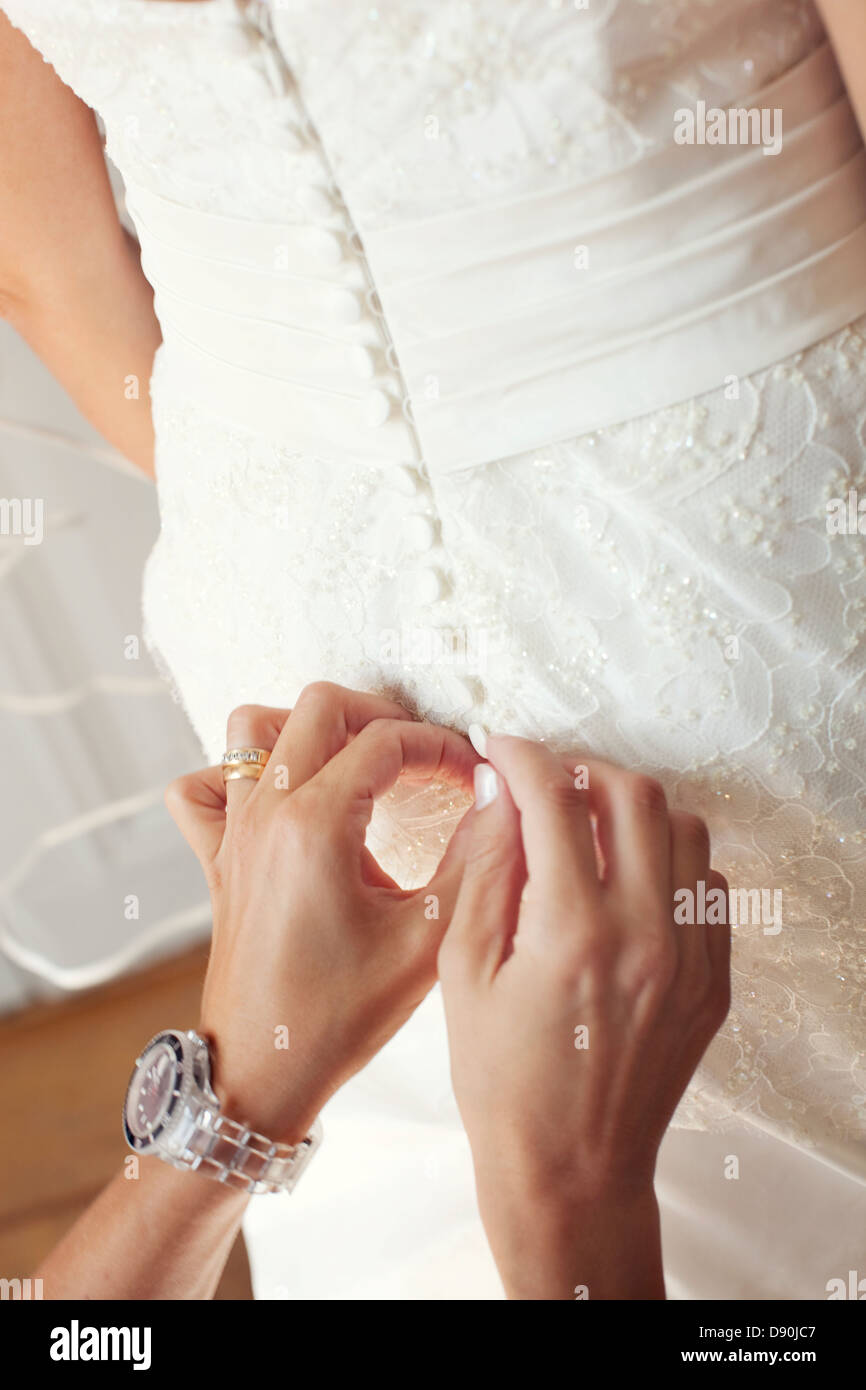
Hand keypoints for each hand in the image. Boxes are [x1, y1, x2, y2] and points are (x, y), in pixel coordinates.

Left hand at [165, 683, 477, 1144]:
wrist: (263, 1073)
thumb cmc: (338, 1018)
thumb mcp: (429, 942)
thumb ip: (475, 863)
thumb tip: (502, 802)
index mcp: (316, 825)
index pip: (387, 740)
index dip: (440, 747)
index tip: (470, 776)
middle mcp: (266, 814)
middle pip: (320, 707)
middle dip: (383, 718)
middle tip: (422, 758)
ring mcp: (234, 833)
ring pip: (253, 729)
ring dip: (309, 728)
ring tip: (356, 762)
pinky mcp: (218, 860)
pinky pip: (204, 788)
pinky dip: (237, 774)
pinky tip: (282, 798)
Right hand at [438, 738, 729, 1298]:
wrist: (571, 1169)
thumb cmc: (501, 1080)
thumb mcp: (462, 971)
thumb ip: (485, 870)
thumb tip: (502, 792)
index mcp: (573, 932)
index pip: (557, 799)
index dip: (523, 756)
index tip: (500, 747)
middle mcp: (646, 934)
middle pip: (633, 795)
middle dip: (581, 771)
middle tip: (544, 786)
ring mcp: (691, 957)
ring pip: (683, 829)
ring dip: (632, 812)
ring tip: (588, 831)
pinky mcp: (712, 979)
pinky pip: (708, 883)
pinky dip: (668, 862)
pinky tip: (626, 884)